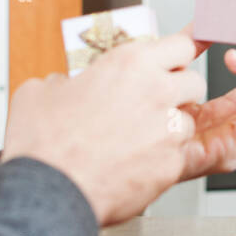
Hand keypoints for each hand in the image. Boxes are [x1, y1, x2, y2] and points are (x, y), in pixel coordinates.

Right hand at [0, 34, 204, 225]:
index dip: (177, 54)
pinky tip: (134, 164)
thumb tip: (64, 85)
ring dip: (170, 127)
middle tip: (155, 102)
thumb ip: (66, 82)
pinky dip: (161, 160)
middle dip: (180, 90)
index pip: (181, 45)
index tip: (178, 58)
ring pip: (188, 121)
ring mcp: (168, 130)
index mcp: (130, 64)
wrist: (47, 191)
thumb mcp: (41, 91)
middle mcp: (157, 92)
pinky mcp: (172, 165)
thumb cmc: (43, 143)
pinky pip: (177, 156)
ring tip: (138, 139)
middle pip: (194, 82)